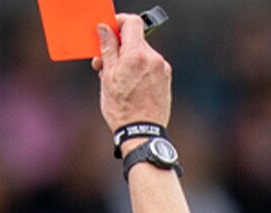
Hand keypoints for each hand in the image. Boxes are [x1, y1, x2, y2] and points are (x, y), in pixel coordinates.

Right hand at [93, 14, 171, 131]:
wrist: (142, 132)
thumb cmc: (122, 109)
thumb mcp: (108, 77)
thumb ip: (108, 50)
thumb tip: (105, 29)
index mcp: (136, 54)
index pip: (131, 23)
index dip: (118, 23)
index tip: (109, 32)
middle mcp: (153, 57)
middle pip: (135, 39)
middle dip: (119, 47)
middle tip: (104, 64)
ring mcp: (162, 67)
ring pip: (142, 54)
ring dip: (128, 60)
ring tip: (118, 80)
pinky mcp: (166, 78)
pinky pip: (150, 65)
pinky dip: (139, 69)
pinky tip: (131, 86)